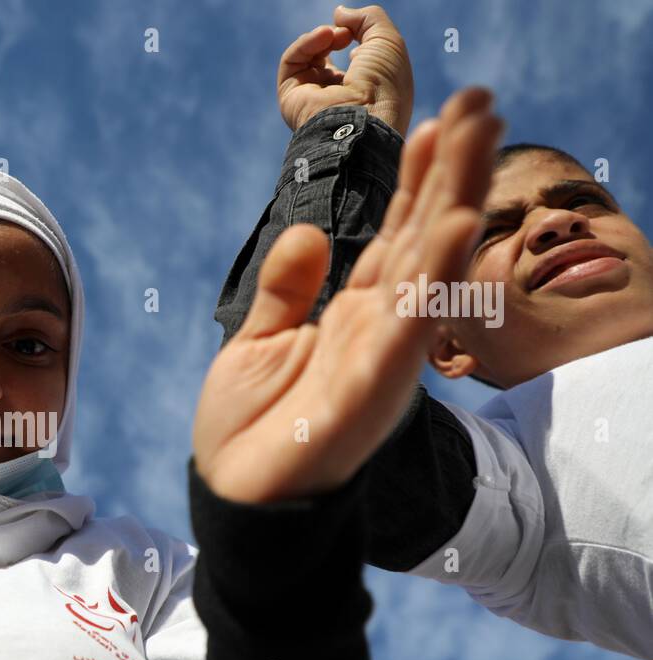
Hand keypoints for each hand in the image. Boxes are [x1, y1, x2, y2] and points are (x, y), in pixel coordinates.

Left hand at [193, 87, 499, 503]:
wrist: (234, 499)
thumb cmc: (250, 428)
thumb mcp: (258, 341)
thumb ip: (287, 288)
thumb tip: (307, 231)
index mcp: (354, 315)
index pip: (397, 234)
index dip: (419, 179)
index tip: (440, 120)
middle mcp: (378, 331)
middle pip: (423, 238)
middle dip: (452, 172)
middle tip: (481, 104)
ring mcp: (378, 361)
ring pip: (426, 274)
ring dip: (454, 210)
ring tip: (477, 147)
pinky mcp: (365, 395)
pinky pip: (403, 335)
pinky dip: (426, 287)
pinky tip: (448, 237)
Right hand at [277, 5, 412, 135]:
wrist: (362, 117)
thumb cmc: (382, 85)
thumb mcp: (387, 40)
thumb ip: (367, 18)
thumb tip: (339, 13)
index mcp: (366, 91)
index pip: (356, 60)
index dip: (358, 38)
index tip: (360, 38)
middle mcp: (338, 96)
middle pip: (328, 56)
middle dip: (336, 36)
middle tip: (347, 34)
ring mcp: (313, 97)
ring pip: (308, 56)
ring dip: (321, 36)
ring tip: (335, 35)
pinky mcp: (291, 98)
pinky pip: (291, 61)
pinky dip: (305, 43)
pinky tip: (323, 36)